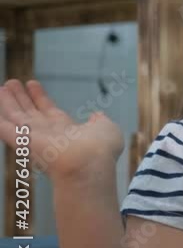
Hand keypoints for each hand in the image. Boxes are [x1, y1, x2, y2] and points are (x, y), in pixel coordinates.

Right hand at [0, 79, 123, 185]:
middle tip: (11, 82)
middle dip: (20, 98)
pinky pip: (4, 129)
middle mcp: (47, 134)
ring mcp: (33, 138)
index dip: (40, 97)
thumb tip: (97, 115)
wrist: (90, 164)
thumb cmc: (101, 150)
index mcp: (66, 130)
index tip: (32, 84)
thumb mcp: (106, 128)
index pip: (49, 111)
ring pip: (15, 116)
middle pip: (29, 112)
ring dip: (7, 101)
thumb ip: (100, 121)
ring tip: (1, 86)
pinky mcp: (21, 142)